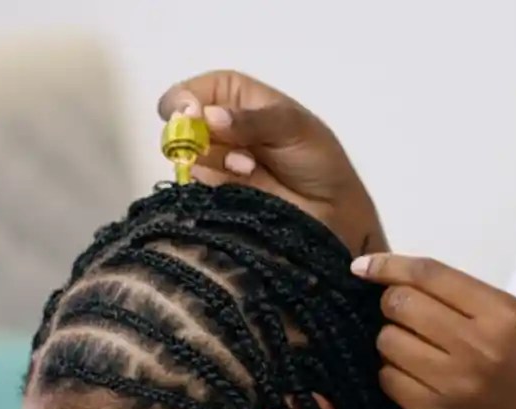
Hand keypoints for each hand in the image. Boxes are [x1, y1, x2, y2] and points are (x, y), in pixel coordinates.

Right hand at [159, 70, 385, 254]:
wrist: (334, 211)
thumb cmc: (318, 160)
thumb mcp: (292, 126)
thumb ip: (251, 120)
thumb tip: (209, 117)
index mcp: (238, 98)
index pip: (196, 89)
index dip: (185, 99)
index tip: (187, 114)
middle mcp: (221, 128)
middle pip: (181, 125)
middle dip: (196, 136)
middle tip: (221, 145)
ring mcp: (217, 163)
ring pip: (186, 157)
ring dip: (215, 162)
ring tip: (249, 168)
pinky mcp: (217, 194)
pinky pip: (197, 186)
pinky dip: (217, 185)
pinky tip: (245, 184)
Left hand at [351, 253, 515, 408]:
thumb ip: (464, 298)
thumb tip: (394, 280)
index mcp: (502, 314)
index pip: (428, 274)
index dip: (387, 265)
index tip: (362, 266)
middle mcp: (478, 345)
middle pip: (400, 304)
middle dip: (392, 306)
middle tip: (406, 318)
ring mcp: (455, 384)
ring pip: (387, 341)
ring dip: (392, 341)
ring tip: (417, 351)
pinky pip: (388, 379)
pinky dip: (394, 373)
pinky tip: (416, 377)